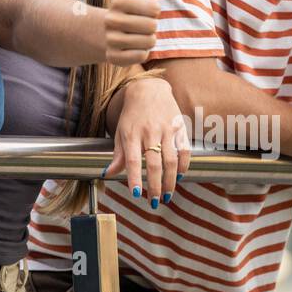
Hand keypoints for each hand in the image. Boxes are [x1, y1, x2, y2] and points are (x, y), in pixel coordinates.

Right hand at [104, 0, 159, 65]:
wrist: (105, 34)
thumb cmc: (128, 10)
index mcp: (118, 1)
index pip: (154, 7)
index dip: (155, 9)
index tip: (148, 9)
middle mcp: (111, 20)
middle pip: (152, 26)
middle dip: (153, 26)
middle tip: (143, 25)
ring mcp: (110, 40)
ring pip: (148, 42)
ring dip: (149, 40)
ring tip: (139, 36)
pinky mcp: (112, 58)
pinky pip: (141, 57)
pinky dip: (142, 53)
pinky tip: (134, 48)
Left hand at [104, 75, 189, 203]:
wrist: (149, 90)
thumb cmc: (132, 115)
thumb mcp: (120, 132)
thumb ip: (118, 155)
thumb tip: (107, 174)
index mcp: (131, 134)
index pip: (132, 160)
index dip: (134, 178)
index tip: (136, 194)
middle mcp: (149, 132)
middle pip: (154, 164)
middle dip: (154, 186)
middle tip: (154, 202)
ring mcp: (166, 130)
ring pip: (170, 160)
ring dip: (170, 181)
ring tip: (166, 195)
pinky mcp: (179, 128)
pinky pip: (184, 151)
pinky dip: (183, 166)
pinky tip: (179, 176)